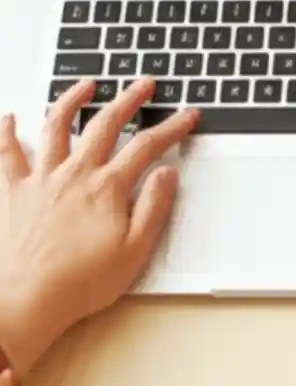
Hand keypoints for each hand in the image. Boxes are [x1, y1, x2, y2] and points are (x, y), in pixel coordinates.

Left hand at [0, 78, 199, 379]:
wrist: (22, 301)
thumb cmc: (78, 284)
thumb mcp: (134, 252)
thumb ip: (154, 208)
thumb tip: (167, 175)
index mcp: (107, 189)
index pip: (147, 147)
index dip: (172, 128)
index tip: (187, 116)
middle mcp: (74, 175)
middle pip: (105, 125)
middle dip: (129, 100)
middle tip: (143, 84)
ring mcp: (40, 180)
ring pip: (56, 126)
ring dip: (73, 100)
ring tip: (86, 85)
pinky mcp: (11, 192)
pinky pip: (6, 153)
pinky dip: (6, 131)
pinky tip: (9, 116)